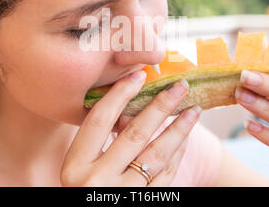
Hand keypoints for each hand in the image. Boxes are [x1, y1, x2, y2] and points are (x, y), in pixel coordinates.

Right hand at [61, 71, 200, 185]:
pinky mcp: (144, 203)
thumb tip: (131, 109)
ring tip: (194, 110)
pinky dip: (177, 154)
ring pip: (157, 154)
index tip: (139, 75)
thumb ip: (101, 142)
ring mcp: (122, 195)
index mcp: (74, 166)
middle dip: (161, 106)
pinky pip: (166, 175)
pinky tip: (184, 139)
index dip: (119, 94)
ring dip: (179, 129)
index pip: (99, 120)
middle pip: (134, 134)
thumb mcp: (81, 168)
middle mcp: (96, 181)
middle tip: (180, 86)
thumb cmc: (86, 191)